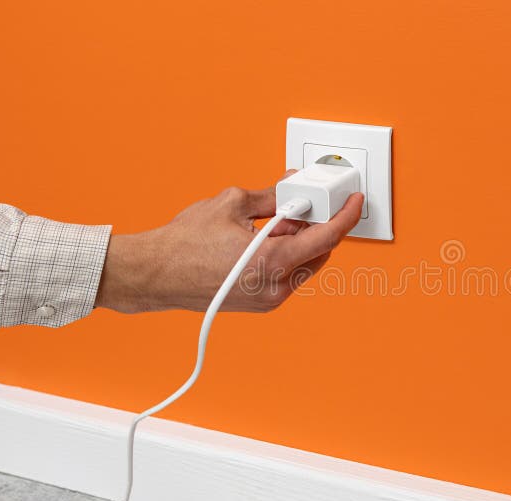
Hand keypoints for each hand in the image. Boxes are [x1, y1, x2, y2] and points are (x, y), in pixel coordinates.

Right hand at [95, 173, 363, 312]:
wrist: (156, 274)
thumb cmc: (183, 244)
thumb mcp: (232, 204)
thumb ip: (272, 196)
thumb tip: (291, 187)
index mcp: (272, 262)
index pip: (327, 238)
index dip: (346, 216)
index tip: (355, 202)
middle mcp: (276, 287)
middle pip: (320, 251)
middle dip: (319, 224)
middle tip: (307, 201)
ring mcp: (269, 299)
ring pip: (305, 263)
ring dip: (302, 238)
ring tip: (280, 217)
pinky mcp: (261, 303)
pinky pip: (289, 274)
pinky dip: (289, 253)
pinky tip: (271, 236)